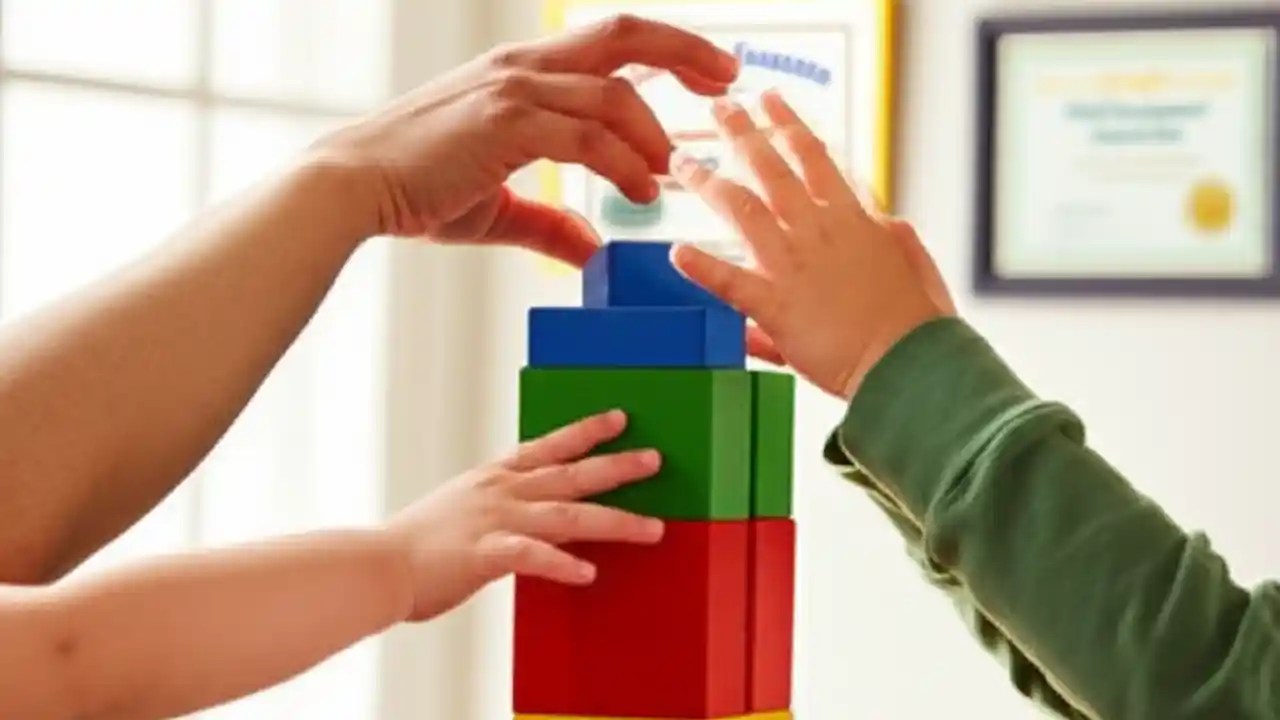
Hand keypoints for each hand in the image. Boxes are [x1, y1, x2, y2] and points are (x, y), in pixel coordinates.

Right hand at [311, 15, 738, 266]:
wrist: (354, 186)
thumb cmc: (417, 189)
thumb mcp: (498, 207)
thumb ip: (550, 225)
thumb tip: (592, 250)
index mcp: (523, 73)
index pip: (610, 41)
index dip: (668, 49)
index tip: (709, 74)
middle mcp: (523, 67)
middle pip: (624, 36)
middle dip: (685, 52)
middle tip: (730, 79)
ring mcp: (514, 89)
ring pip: (613, 92)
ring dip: (654, 132)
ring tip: (673, 174)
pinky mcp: (505, 123)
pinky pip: (587, 136)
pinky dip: (623, 162)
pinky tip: (642, 190)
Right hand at [384, 410, 661, 621]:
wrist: (378, 565)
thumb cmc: (418, 546)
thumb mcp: (464, 510)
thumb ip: (502, 509)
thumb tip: (534, 518)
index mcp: (494, 478)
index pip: (549, 445)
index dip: (586, 431)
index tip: (620, 419)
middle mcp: (501, 492)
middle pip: (572, 474)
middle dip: (617, 467)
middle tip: (655, 460)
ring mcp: (495, 520)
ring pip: (568, 514)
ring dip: (615, 521)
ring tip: (652, 528)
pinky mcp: (485, 554)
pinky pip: (532, 557)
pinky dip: (562, 564)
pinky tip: (588, 573)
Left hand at [669, 93, 955, 398]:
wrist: (910, 360)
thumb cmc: (917, 320)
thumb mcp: (911, 259)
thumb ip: (887, 233)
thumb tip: (877, 218)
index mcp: (851, 218)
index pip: (814, 157)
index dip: (787, 125)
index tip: (768, 101)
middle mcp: (817, 231)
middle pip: (771, 169)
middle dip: (741, 133)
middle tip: (718, 110)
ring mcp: (792, 266)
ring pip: (741, 209)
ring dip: (708, 182)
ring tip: (683, 162)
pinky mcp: (774, 306)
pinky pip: (729, 281)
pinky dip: (701, 266)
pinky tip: (677, 252)